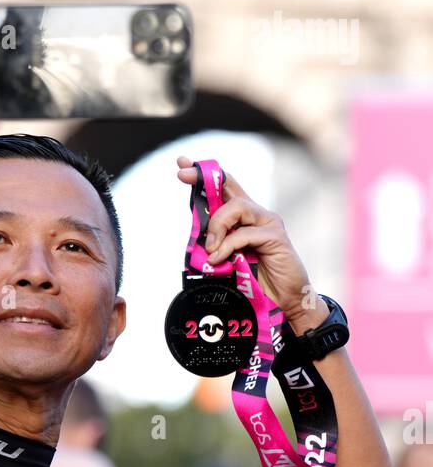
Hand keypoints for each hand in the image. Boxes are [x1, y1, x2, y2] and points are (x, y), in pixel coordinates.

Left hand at [176, 156, 323, 325]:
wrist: (283, 302)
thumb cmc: (255, 283)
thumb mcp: (228, 261)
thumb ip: (216, 248)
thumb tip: (198, 243)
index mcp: (244, 219)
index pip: (224, 188)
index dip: (205, 175)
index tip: (182, 165)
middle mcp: (257, 215)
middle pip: (229, 187)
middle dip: (204, 178)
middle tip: (183, 176)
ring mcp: (268, 223)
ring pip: (237, 207)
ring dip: (217, 226)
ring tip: (209, 249)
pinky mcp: (275, 237)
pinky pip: (245, 234)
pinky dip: (228, 246)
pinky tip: (219, 259)